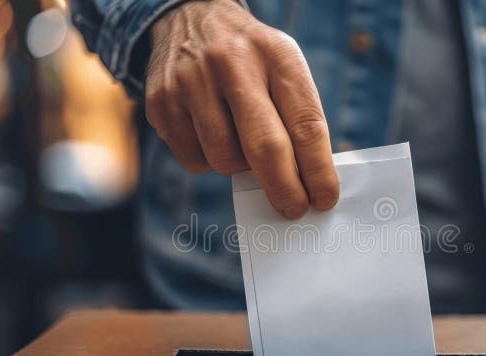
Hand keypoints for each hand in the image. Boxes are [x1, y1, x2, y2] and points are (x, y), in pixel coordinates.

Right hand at [146, 0, 338, 218]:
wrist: (191, 17)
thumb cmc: (252, 58)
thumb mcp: (284, 67)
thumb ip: (298, 117)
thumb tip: (308, 182)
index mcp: (275, 55)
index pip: (305, 124)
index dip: (318, 170)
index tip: (325, 199)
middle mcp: (231, 63)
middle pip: (265, 147)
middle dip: (284, 188)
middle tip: (294, 207)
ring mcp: (191, 82)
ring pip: (225, 160)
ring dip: (241, 168)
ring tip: (242, 142)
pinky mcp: (161, 102)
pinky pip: (194, 160)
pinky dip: (210, 161)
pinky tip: (213, 134)